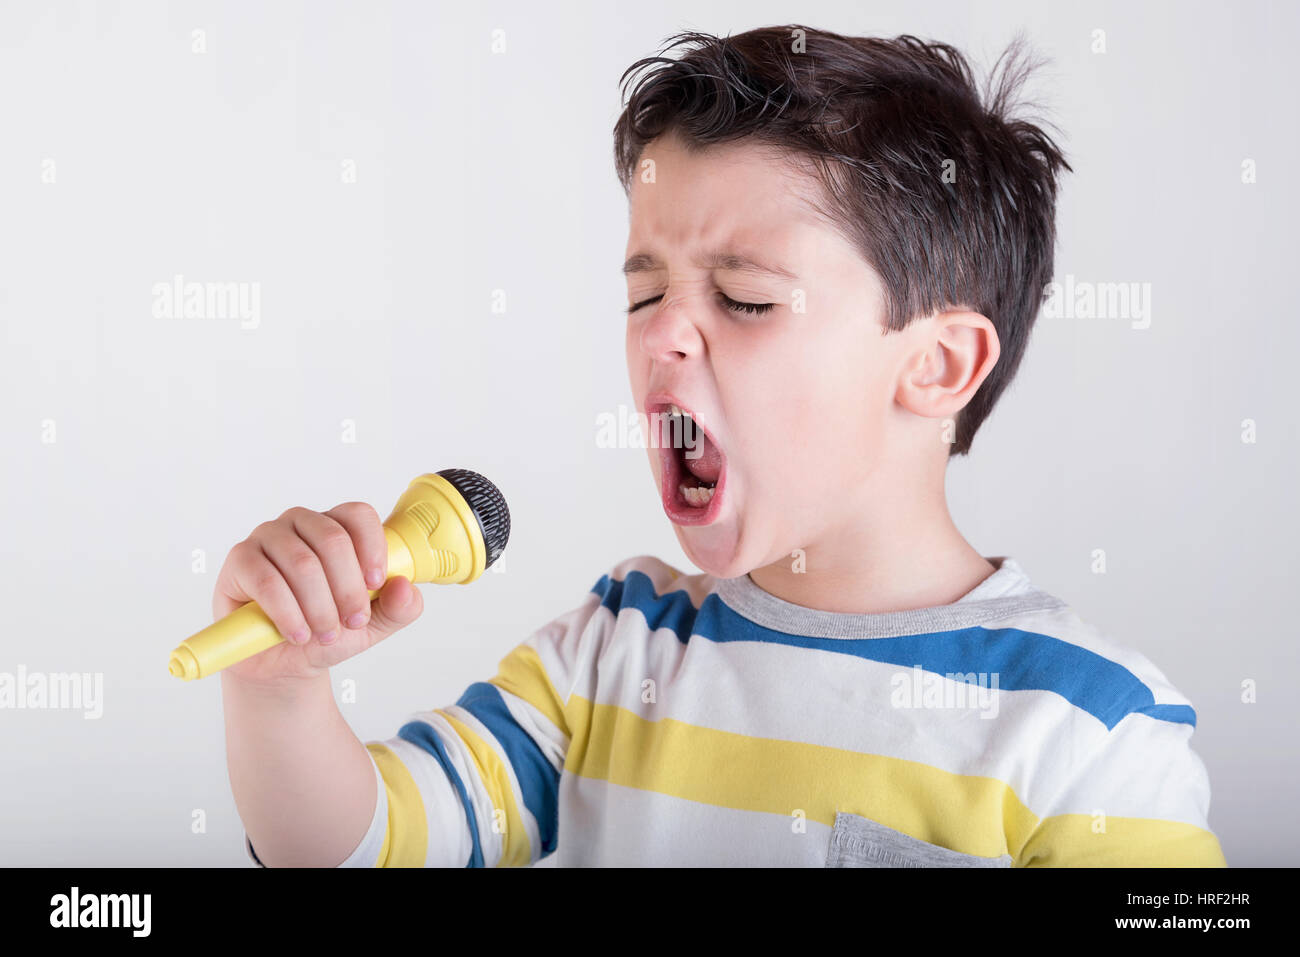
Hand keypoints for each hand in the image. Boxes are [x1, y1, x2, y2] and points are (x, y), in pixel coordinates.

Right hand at [212, 502, 424, 686]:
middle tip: (351, 622)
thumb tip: (406, 588)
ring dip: (319, 606)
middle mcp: (302, 524)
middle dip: (348, 588)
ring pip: (302, 562)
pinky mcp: (240, 560)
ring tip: (324, 634)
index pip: (358, 515)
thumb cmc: (328, 632)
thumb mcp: (373, 625)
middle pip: (333, 540)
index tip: (377, 583)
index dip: (372, 546)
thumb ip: (399, 607)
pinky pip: (267, 580)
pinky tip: (298, 634)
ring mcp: (268, 538)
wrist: (284, 663)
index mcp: (337, 527)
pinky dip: (288, 612)